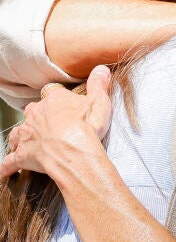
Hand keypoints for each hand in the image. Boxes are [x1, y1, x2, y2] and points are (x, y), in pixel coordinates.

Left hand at [0, 66, 111, 180]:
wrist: (74, 150)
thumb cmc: (86, 127)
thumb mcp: (99, 102)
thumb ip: (99, 84)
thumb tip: (101, 68)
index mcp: (54, 100)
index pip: (53, 94)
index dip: (58, 101)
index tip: (64, 107)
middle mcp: (36, 114)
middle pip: (33, 112)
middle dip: (38, 119)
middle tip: (49, 127)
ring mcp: (27, 134)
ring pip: (18, 133)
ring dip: (21, 138)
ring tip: (25, 144)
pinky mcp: (23, 155)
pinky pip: (10, 161)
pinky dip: (7, 167)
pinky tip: (5, 172)